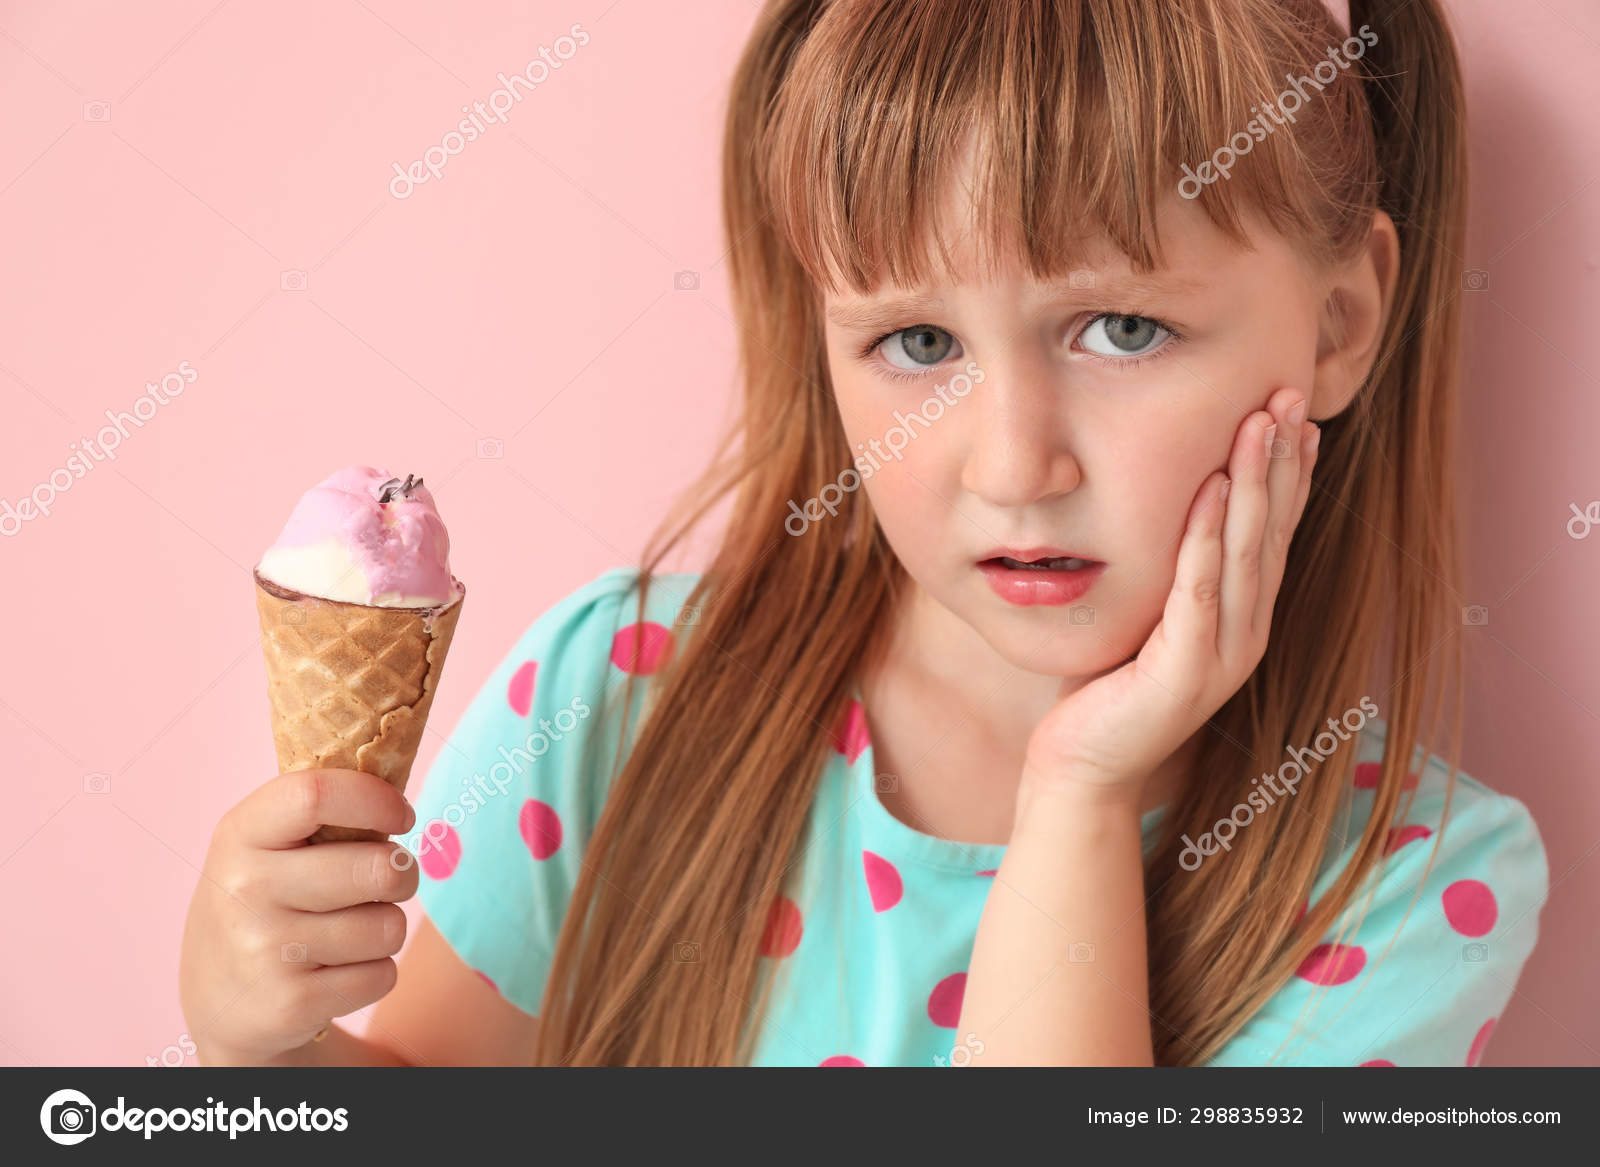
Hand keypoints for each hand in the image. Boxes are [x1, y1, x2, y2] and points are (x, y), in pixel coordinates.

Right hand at [178, 768, 418, 1064]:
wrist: (220, 1000)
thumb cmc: (267, 899)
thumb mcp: (267, 844)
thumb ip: (321, 810)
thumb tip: (394, 768)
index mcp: (240, 833)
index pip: (315, 793)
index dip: (377, 800)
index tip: (401, 816)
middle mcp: (244, 889)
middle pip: (378, 868)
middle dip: (403, 875)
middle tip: (387, 881)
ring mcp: (264, 950)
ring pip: (389, 926)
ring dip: (386, 930)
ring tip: (348, 932)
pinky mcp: (289, 1004)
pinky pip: (382, 975)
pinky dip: (375, 974)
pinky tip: (335, 973)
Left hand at [1020, 387, 1320, 808]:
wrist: (1081, 768)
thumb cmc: (1103, 689)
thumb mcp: (1143, 617)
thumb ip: (1167, 573)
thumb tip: (1167, 507)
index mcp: (1240, 621)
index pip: (1273, 535)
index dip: (1289, 476)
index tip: (1298, 418)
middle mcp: (1244, 635)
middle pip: (1271, 533)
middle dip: (1281, 462)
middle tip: (1290, 396)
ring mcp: (1221, 657)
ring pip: (1246, 553)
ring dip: (1255, 483)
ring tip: (1261, 422)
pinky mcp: (1184, 674)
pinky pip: (1198, 589)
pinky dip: (1207, 536)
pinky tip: (1214, 487)